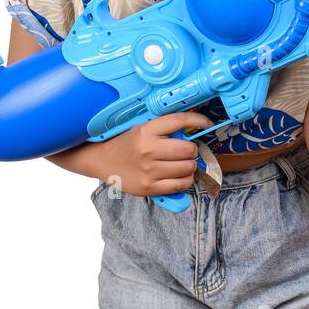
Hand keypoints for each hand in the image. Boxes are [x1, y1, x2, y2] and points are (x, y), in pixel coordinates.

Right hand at [94, 111, 213, 197]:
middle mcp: (147, 150)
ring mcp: (148, 170)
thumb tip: (193, 130)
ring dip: (190, 166)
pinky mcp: (148, 187)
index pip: (180, 121)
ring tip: (183, 164)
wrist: (102, 160)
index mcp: (146, 130)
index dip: (199, 121)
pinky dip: (186, 180)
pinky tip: (180, 176)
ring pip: (187, 168)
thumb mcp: (142, 128)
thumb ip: (165, 129)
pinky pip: (179, 185)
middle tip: (187, 151)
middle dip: (192, 150)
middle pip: (188, 149)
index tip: (207, 124)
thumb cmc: (127, 144)